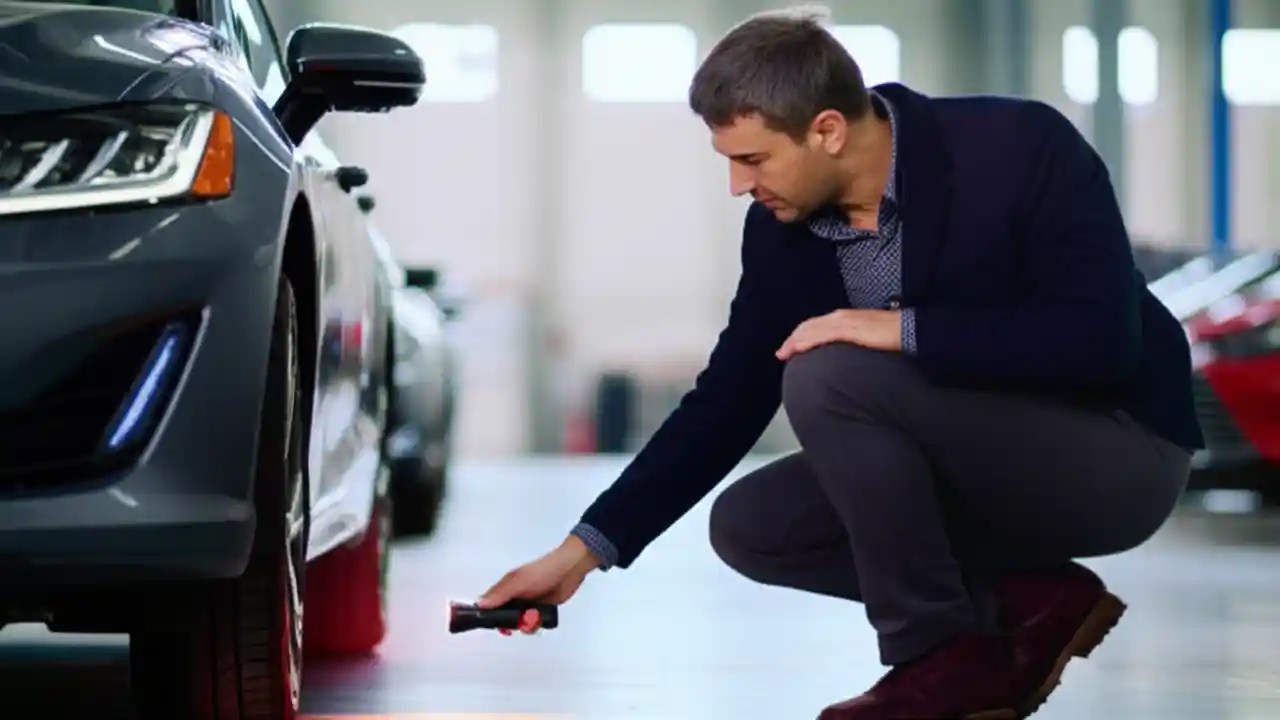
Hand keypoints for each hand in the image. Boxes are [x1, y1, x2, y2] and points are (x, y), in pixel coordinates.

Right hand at [476, 534, 599, 634]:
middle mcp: (515, 596)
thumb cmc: (543, 571)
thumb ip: (501, 593)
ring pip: (519, 623)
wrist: (570, 569)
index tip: (493, 625)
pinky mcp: (541, 610)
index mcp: (506, 587)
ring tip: (535, 618)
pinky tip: (541, 620)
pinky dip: (536, 625)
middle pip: (504, 618)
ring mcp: (528, 604)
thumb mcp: (519, 581)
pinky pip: (533, 624)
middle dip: (510, 624)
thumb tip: (479, 604)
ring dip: (526, 625)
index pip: (490, 604)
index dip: (488, 616)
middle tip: (519, 623)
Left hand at [776, 309, 901, 359]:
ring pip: (811, 330)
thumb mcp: (867, 336)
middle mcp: (840, 317)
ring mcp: (843, 322)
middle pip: (809, 327)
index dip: (801, 335)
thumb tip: (845, 354)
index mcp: (844, 317)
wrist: (909, 329)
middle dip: (793, 339)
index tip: (791, 346)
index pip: (816, 325)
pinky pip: (822, 336)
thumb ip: (853, 341)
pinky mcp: (848, 329)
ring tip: (783, 353)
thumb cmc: (892, 335)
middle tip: (781, 353)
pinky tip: (797, 349)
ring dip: (795, 342)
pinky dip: (806, 342)